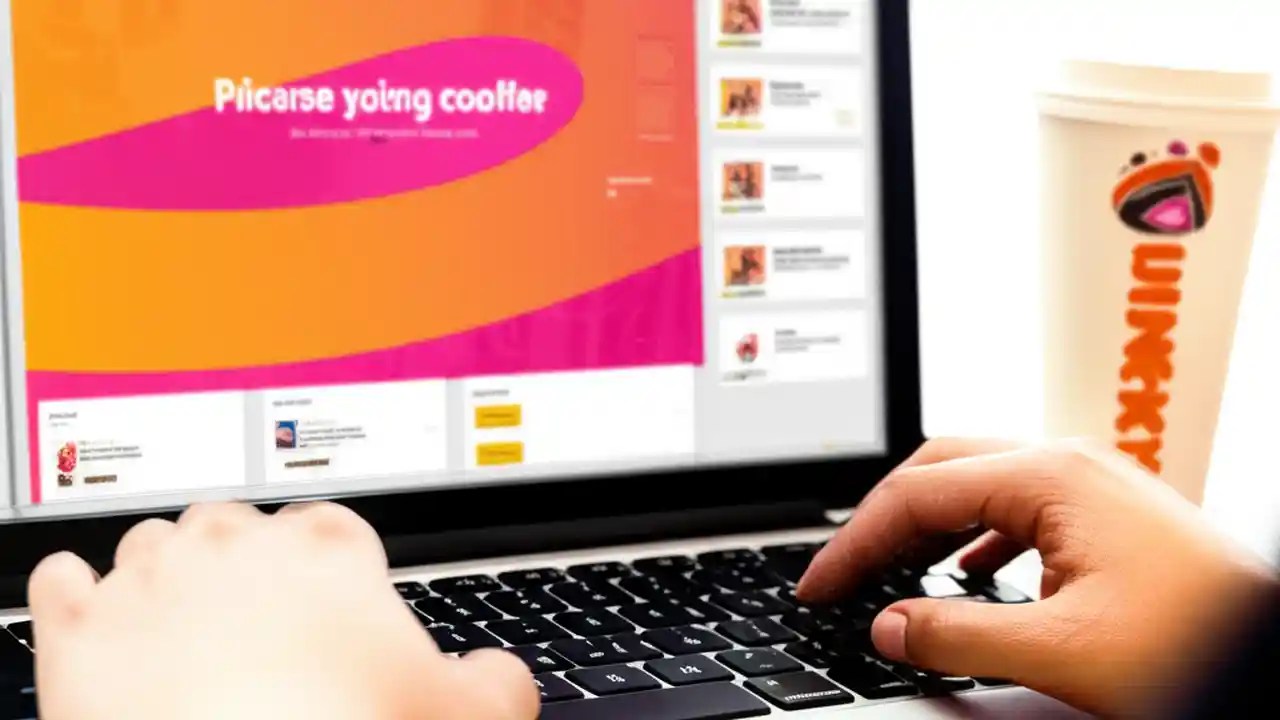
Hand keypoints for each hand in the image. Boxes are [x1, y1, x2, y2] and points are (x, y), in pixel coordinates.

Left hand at [28, 502, 537, 719]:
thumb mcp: (469, 715)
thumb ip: (496, 682)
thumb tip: (497, 676)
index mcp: (326, 549)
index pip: (328, 526)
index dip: (329, 569)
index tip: (329, 609)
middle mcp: (234, 543)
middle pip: (236, 526)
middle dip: (244, 566)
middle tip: (258, 629)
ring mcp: (150, 577)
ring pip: (151, 543)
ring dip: (164, 576)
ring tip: (182, 634)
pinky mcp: (78, 627)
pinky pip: (62, 581)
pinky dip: (77, 598)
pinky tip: (104, 630)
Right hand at [797, 438, 1277, 717]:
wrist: (1277, 653)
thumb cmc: (1198, 640)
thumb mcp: (1062, 650)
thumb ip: (958, 636)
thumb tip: (889, 628)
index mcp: (1050, 477)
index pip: (918, 493)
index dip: (856, 543)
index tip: (821, 585)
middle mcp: (1068, 465)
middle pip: (941, 469)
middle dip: (883, 520)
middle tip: (844, 573)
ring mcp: (1090, 484)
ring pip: (978, 484)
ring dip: (927, 525)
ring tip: (890, 570)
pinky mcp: (1106, 514)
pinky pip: (1016, 507)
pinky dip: (973, 536)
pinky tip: (966, 571)